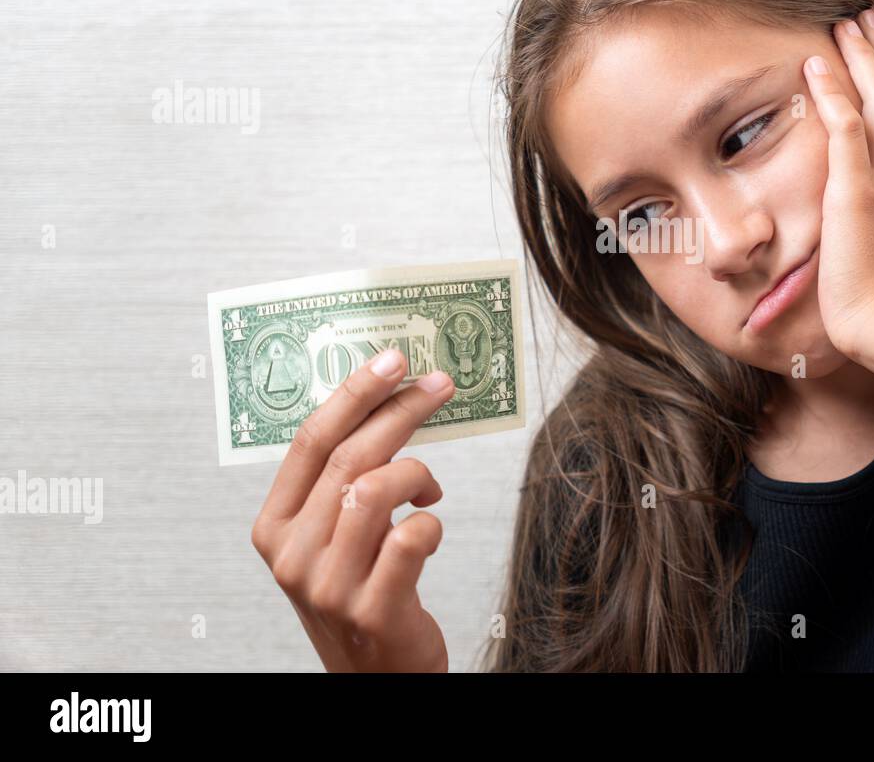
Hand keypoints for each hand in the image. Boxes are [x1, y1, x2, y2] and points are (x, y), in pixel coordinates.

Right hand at [250, 347, 456, 671]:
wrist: (375, 676)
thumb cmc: (359, 591)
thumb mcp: (331, 537)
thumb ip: (343, 483)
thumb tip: (389, 403)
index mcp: (273, 527)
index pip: (310, 441)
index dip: (354, 392)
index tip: (393, 358)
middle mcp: (292, 555)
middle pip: (349, 457)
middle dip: (401, 411)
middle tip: (440, 386)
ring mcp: (329, 586)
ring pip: (377, 490)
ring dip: (418, 474)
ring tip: (428, 489)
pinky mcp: (372, 610)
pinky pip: (411, 538)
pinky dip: (431, 523)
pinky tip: (429, 531)